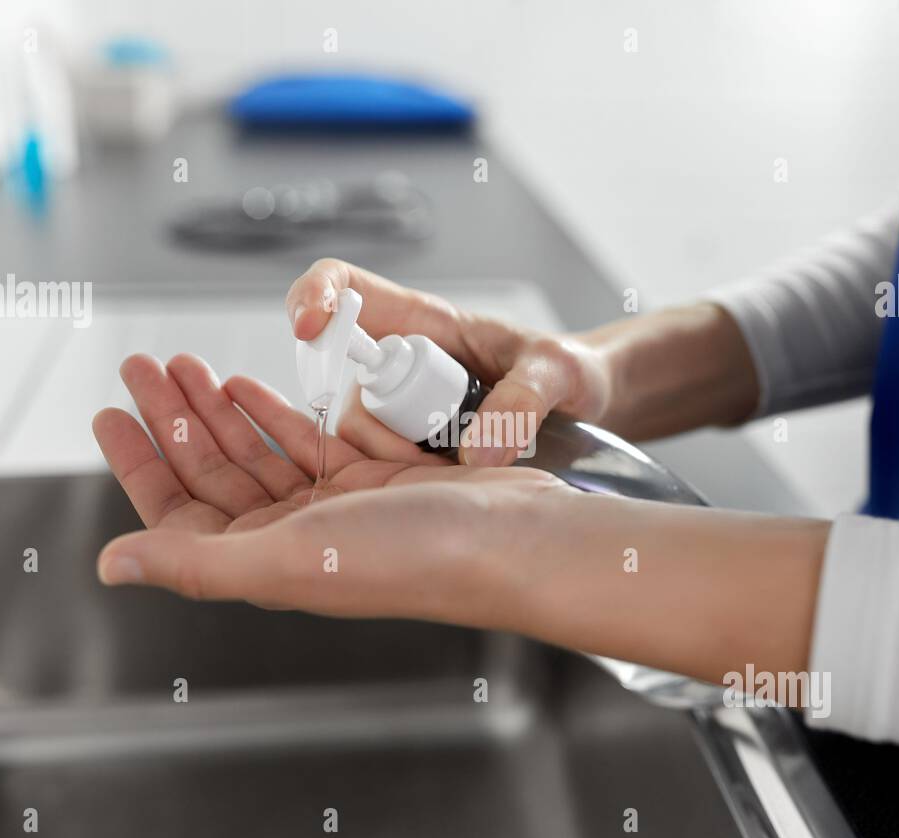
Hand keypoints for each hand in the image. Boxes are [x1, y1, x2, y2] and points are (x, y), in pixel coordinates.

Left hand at [91, 353, 566, 619]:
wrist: (514, 539)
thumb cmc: (415, 556)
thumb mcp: (291, 555)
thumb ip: (194, 562)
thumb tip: (109, 567)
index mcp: (265, 562)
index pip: (177, 513)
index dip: (138, 464)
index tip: (109, 413)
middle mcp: (294, 538)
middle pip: (212, 473)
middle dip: (174, 418)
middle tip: (143, 365)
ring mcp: (334, 508)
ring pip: (256, 451)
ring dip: (217, 408)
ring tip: (188, 364)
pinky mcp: (373, 479)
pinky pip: (308, 440)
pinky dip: (275, 411)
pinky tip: (250, 385)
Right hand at [286, 259, 611, 465]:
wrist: (586, 408)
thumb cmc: (570, 371)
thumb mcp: (557, 374)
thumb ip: (522, 403)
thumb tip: (473, 452)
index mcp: (425, 322)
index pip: (345, 286)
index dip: (314, 297)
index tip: (311, 329)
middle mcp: (399, 363)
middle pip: (346, 387)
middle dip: (378, 426)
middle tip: (438, 451)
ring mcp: (399, 410)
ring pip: (358, 440)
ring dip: (394, 463)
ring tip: (458, 473)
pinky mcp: (406, 450)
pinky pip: (377, 470)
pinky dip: (400, 484)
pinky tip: (446, 490)